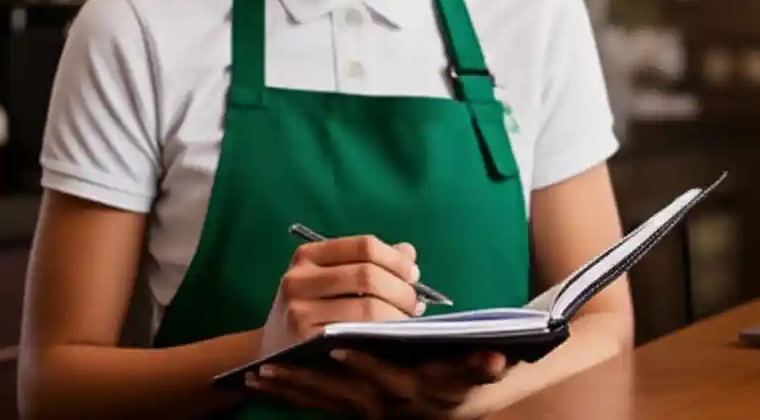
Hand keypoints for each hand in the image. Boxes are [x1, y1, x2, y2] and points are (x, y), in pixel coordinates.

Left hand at [242, 352, 507, 419]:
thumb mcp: (476, 370)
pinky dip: (290, 393)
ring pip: (325, 403)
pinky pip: (315, 404)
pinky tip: (262, 379)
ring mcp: (365, 412)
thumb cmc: (460, 376)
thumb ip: (480, 363)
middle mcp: (386, 408)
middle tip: (283, 363)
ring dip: (292, 390)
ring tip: (262, 373)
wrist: (448, 406)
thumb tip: (497, 359)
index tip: (340, 348)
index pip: (387, 381)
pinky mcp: (349, 410)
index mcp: (416, 393)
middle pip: (344, 397)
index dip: (364, 366)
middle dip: (311, 383)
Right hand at [260, 235, 424, 355]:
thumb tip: (408, 252)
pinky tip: (390, 336)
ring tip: (407, 320)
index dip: (396, 260)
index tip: (413, 275)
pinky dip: (381, 334)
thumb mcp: (332, 279)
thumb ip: (370, 262)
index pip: (364, 246)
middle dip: (401, 290)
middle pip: (368, 275)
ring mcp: (298, 312)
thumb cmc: (312, 310)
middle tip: (415, 303)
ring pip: (366, 308)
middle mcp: (298, 279)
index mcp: (308, 255)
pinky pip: (356, 336)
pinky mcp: (305, 343)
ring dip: (397, 314)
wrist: (274, 352)